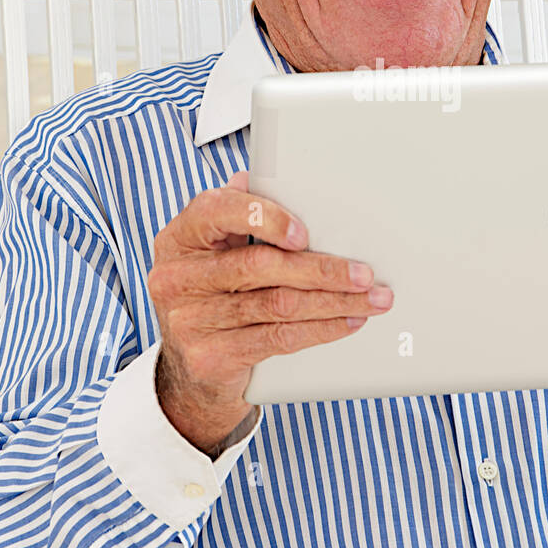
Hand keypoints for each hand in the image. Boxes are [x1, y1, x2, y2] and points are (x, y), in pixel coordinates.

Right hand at [148, 171, 392, 453]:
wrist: (188, 369)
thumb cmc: (213, 295)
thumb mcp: (215, 251)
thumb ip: (237, 216)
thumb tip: (262, 178)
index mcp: (180, 237)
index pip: (217, 212)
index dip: (263, 218)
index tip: (303, 233)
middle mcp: (177, 277)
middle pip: (259, 265)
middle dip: (322, 269)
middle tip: (364, 273)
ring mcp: (189, 321)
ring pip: (278, 304)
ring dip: (334, 301)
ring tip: (370, 298)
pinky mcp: (210, 357)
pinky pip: (278, 338)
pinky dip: (321, 329)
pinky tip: (347, 321)